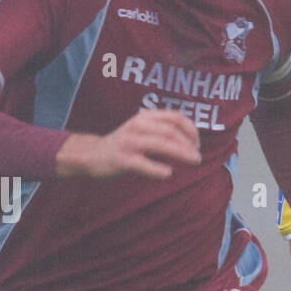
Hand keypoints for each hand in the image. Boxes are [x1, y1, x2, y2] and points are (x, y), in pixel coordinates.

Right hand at [56, 109, 201, 178]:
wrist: (92, 155)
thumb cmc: (125, 144)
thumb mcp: (143, 130)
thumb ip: (163, 130)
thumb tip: (192, 139)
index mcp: (145, 117)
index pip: (175, 117)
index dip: (192, 130)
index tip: (197, 144)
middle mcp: (137, 126)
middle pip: (171, 131)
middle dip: (189, 144)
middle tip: (198, 158)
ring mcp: (129, 142)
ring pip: (161, 144)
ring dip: (182, 154)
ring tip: (194, 162)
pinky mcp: (122, 160)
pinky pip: (144, 164)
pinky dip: (159, 169)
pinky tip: (168, 173)